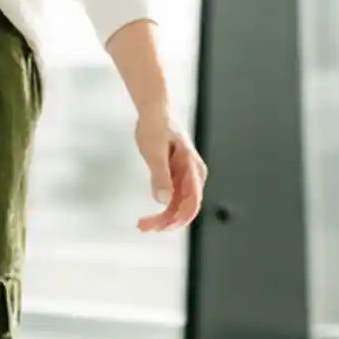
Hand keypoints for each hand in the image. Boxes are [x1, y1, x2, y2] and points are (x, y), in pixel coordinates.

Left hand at [134, 104, 206, 231]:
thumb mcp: (154, 151)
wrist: (155, 112)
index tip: (160, 227)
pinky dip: (163, 210)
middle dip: (167, 222)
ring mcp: (187, 177)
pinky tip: (150, 216)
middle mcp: (194, 176)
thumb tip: (164, 199)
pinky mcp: (178, 177)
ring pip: (179, 206)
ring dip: (164, 218)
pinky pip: (174, 199)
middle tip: (144, 227)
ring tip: (144, 224)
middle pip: (186, 208)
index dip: (177, 219)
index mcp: (193, 169)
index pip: (192, 203)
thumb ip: (160, 175)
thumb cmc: (156, 127)